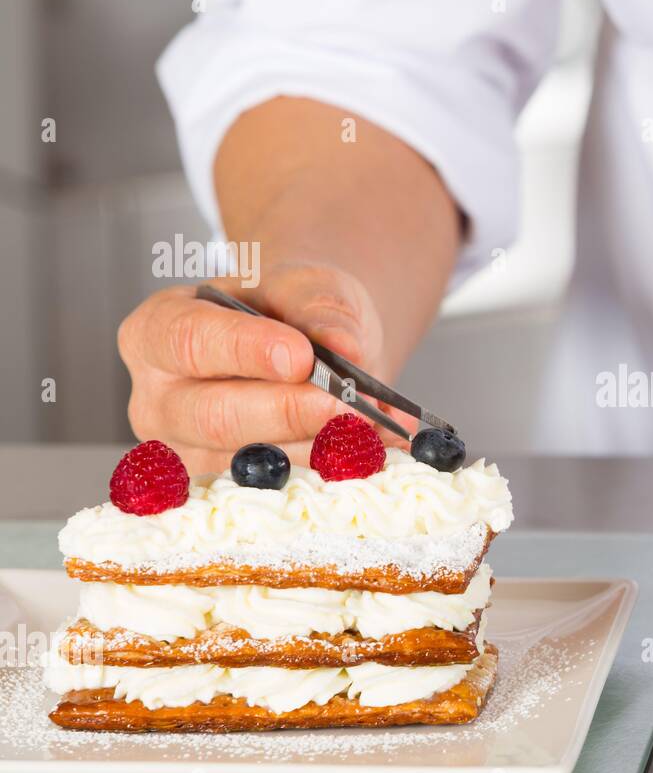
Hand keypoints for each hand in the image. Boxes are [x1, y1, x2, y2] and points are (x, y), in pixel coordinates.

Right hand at [118, 267, 417, 474]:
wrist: (305, 345)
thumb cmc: (287, 309)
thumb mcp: (301, 283)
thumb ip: (317, 306)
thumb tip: (344, 347)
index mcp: (156, 333)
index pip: (188, 342)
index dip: (245, 351)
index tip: (301, 357)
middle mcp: (159, 401)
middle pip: (215, 417)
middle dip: (288, 413)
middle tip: (347, 405)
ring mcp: (189, 454)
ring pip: (251, 464)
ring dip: (322, 449)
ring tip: (376, 424)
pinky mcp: (227, 489)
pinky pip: (281, 488)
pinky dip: (336, 469)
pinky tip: (376, 449)